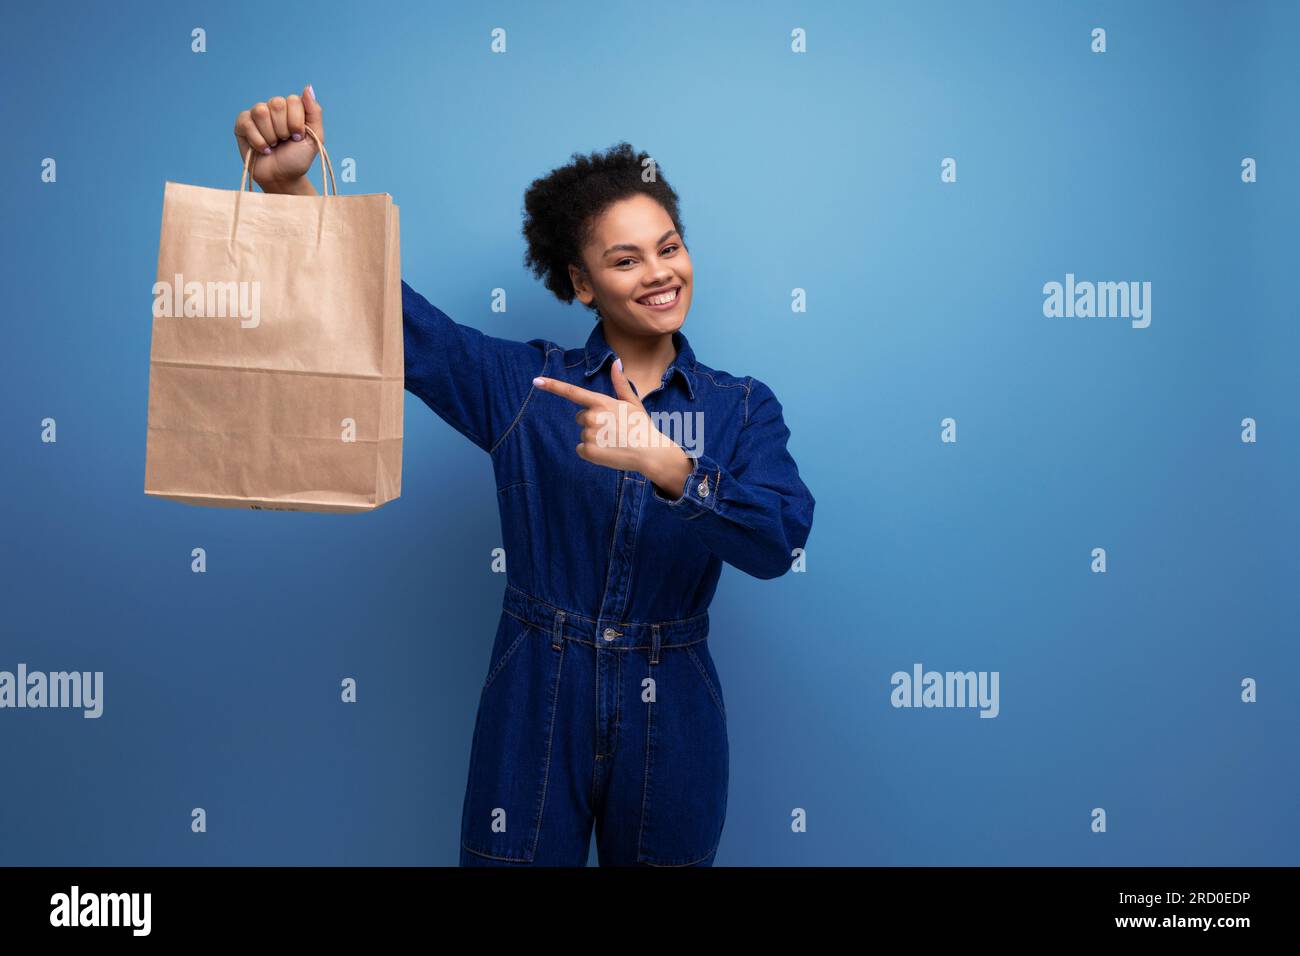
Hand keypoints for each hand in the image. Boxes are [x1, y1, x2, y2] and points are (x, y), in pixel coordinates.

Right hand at [233, 84, 322, 194]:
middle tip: (284, 141)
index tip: (298, 137)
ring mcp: (256, 114)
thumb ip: (314, 111)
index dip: (296, 122)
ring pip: (261, 111)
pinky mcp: (242, 124)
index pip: (293, 100)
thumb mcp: (315, 137)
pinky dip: (258, 141)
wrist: (282, 177)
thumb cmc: (298, 158)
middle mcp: (273, 107)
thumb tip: (308, 87)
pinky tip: (263, 149)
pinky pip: (247, 123)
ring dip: (270, 135)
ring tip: (273, 144)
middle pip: (276, 104)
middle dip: (283, 130)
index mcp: (292, 108)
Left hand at [532, 360, 693, 496]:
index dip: (552, 386)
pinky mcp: (588, 450)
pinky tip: (608, 451)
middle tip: (613, 428)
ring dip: (594, 438)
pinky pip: (581, 449)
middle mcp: (592, 416)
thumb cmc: (641, 426)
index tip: (536, 381)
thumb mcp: (632, 402)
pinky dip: (592, 452)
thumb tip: (616, 362)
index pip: (572, 392)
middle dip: (593, 422)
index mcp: (601, 402)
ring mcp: (589, 434)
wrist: (650, 452)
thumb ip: (620, 383)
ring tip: (614, 440)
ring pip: (582, 434)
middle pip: (580, 417)